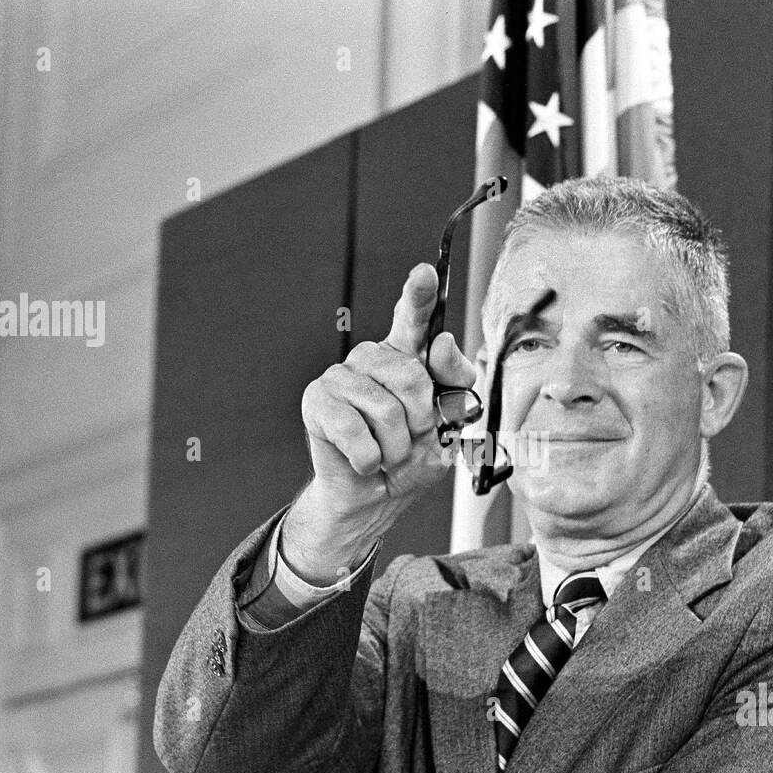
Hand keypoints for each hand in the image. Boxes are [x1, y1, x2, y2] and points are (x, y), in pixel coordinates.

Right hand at [282, 263, 476, 583]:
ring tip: (387, 449)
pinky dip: (368, 457)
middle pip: (412, 377)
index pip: (415, 318)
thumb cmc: (413, 457)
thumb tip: (441, 343)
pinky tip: (364, 459)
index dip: (419, 294)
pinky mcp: (317, 400)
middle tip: (410, 437)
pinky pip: (354, 430)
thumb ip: (454, 384)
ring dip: (396, 445)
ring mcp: (342, 375)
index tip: (424, 274)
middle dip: (420, 421)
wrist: (377, 497)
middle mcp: (374, 357)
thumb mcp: (450, 424)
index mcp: (408, 356)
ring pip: (385, 409)